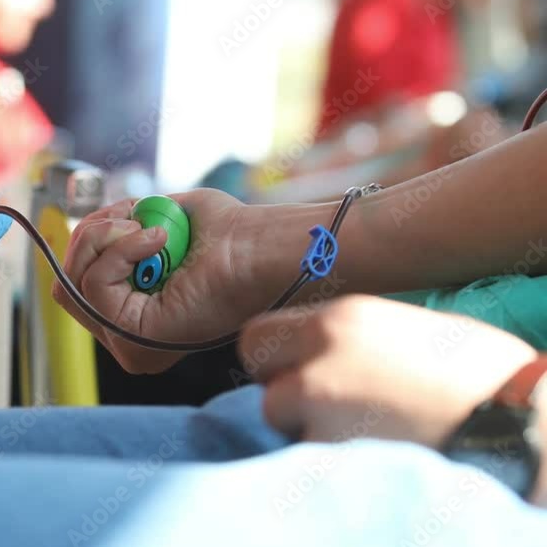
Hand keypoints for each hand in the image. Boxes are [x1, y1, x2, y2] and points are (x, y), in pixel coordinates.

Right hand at [53, 189, 260, 372]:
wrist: (260, 246)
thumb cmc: (225, 233)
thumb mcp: (154, 219)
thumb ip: (116, 227)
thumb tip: (86, 228)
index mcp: (133, 316)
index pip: (74, 285)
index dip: (89, 242)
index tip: (127, 216)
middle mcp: (127, 337)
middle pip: (65, 286)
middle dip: (91, 238)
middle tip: (136, 221)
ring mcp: (129, 344)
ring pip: (73, 283)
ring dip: (108, 239)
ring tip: (153, 232)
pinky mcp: (135, 339)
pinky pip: (95, 285)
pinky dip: (121, 250)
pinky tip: (157, 241)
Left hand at [241, 295, 537, 446]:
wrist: (519, 419)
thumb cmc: (479, 375)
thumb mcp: (407, 331)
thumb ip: (349, 338)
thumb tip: (314, 352)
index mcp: (340, 318)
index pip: (259, 333)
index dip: (274, 357)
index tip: (294, 370)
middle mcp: (320, 352)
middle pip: (256, 369)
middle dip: (278, 386)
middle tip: (318, 404)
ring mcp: (320, 401)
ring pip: (276, 414)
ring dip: (302, 425)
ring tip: (357, 430)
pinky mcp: (328, 447)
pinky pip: (304, 452)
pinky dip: (325, 457)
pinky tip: (367, 452)